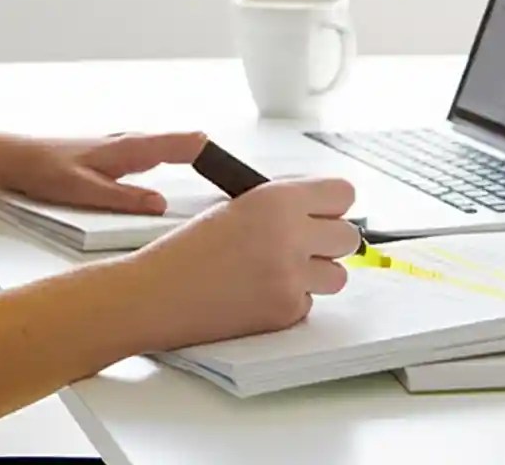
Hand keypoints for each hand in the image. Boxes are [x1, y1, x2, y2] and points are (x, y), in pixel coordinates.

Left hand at [1, 131, 207, 214]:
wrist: (13, 159)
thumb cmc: (44, 169)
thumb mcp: (87, 191)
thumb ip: (125, 198)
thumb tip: (159, 204)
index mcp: (128, 149)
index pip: (179, 145)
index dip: (205, 152)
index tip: (228, 159)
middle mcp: (126, 142)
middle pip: (174, 142)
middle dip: (201, 148)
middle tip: (227, 159)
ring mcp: (118, 145)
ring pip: (160, 144)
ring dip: (182, 148)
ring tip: (205, 153)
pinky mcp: (109, 152)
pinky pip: (146, 149)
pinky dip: (163, 151)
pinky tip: (161, 158)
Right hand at [125, 177, 360, 349]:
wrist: (155, 294)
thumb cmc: (186, 250)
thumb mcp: (235, 206)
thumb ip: (281, 205)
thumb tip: (317, 210)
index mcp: (277, 199)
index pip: (343, 194)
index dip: (332, 205)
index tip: (322, 213)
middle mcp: (291, 235)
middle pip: (348, 237)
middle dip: (328, 242)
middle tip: (303, 246)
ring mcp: (291, 277)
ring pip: (337, 275)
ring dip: (315, 275)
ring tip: (278, 272)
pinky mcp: (286, 311)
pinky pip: (310, 303)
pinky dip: (290, 300)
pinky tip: (258, 294)